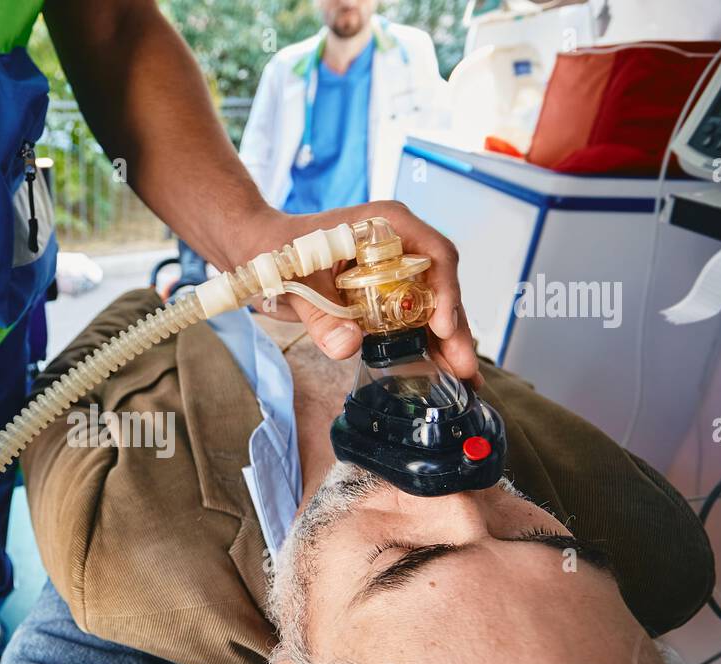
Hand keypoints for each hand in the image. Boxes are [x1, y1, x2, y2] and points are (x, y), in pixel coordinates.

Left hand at [232, 201, 479, 384]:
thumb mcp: (293, 279)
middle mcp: (398, 246)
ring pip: (431, 306)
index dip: (445, 291)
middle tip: (465, 369)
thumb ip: (319, 313)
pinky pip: (410, 319)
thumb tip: (347, 346)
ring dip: (446, 342)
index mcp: (384, 226)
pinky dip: (423, 345)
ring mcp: (393, 271)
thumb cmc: (273, 249)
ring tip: (463, 380)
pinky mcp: (383, 295)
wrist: (254, 250)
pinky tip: (440, 372)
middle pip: (440, 286)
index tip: (443, 328)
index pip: (433, 254)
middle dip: (454, 329)